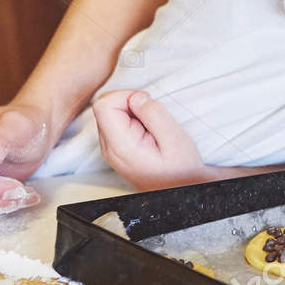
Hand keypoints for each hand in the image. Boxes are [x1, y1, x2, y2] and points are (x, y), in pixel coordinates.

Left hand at [93, 90, 209, 190]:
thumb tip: (136, 97)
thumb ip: (154, 115)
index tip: (146, 103)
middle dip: (129, 102)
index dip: (125, 95)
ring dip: (131, 111)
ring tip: (151, 126)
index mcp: (121, 146)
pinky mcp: (114, 147)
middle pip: (104, 107)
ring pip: (109, 113)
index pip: (103, 105)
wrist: (179, 189)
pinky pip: (115, 122)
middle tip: (152, 116)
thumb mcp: (175, 139)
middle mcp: (109, 148)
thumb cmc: (180, 169)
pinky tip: (147, 130)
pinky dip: (131, 119)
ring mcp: (109, 149)